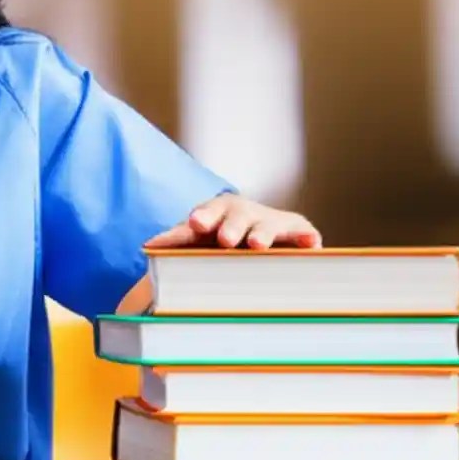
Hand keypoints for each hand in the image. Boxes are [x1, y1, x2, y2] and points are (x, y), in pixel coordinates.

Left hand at [145, 193, 321, 249]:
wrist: (255, 232)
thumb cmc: (218, 237)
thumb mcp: (196, 237)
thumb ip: (175, 241)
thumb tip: (147, 246)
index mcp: (216, 212)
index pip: (207, 213)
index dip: (203, 217)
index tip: (195, 223)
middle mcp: (244, 214)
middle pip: (237, 217)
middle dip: (231, 227)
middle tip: (225, 240)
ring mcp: (271, 222)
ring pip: (267, 225)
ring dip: (262, 234)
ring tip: (257, 245)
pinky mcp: (297, 233)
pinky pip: (303, 234)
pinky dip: (307, 238)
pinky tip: (311, 245)